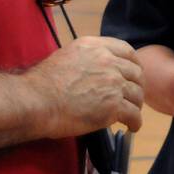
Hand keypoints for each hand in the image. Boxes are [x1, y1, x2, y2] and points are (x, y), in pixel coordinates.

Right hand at [23, 36, 143, 136]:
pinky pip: (134, 115)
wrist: (37, 101)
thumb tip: (97, 68)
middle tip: (132, 96)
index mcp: (96, 47)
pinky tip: (131, 127)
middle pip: (135, 73)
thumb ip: (88, 58)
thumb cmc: (44, 83)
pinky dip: (135, 122)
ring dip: (136, 105)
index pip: (127, 50)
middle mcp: (108, 61)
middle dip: (137, 85)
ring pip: (137, 94)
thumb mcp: (68, 56)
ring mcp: (113, 83)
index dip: (134, 64)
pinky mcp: (113, 106)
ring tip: (131, 113)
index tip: (133, 74)